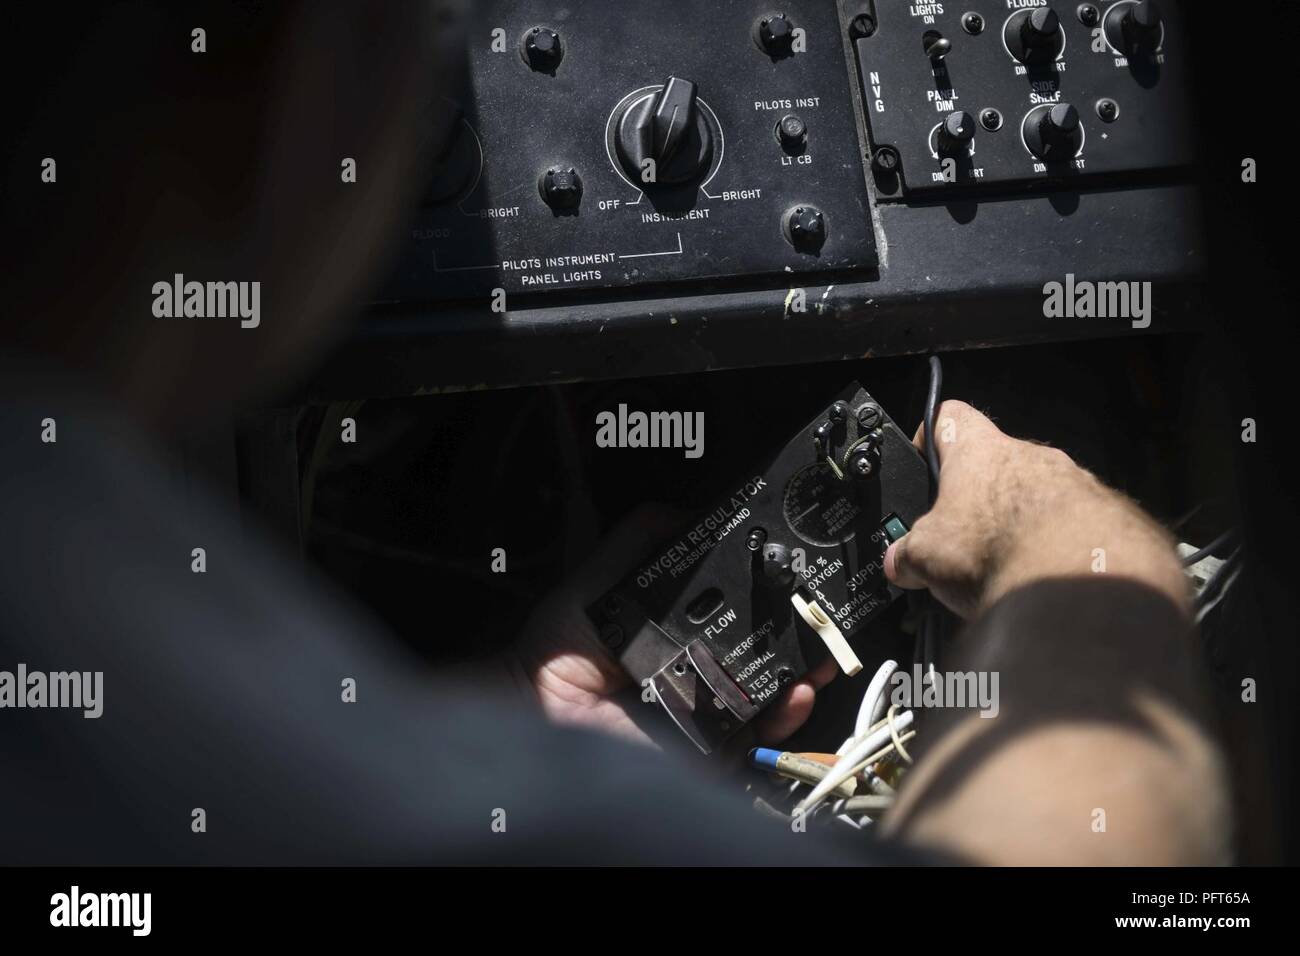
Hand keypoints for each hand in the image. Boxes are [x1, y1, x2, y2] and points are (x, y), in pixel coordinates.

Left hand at [501, 506, 836, 747]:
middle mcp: (704, 666)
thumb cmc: (559, 651)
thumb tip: (695, 510)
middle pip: (772, 645)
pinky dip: (788, 713)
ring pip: (778, 688)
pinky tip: (796, 690)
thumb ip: (642, 538)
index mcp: (684, 627)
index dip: (773, 590)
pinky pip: (761, 734)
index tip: (798, 572)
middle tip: (823, 611)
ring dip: (809, 667)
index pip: (743, 605)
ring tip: (821, 648)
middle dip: (804, 627)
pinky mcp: (714, 747)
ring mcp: (713, 708)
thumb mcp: (601, 576)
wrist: (543, 714)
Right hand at [884, 400, 1188, 618]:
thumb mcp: (925, 556)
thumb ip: (907, 553)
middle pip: (996, 466)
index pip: (949, 417)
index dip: (932, 436)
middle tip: (962, 539)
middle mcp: (1030, 457)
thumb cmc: (1002, 550)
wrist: (1076, 583)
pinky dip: (1056, 547)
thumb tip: (900, 562)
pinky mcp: (1105, 518)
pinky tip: (1041, 577)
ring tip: (1005, 567)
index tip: (926, 459)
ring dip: (1021, 524)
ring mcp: (1074, 484)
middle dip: (979, 501)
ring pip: (1037, 497)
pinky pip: (1073, 526)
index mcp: (980, 452)